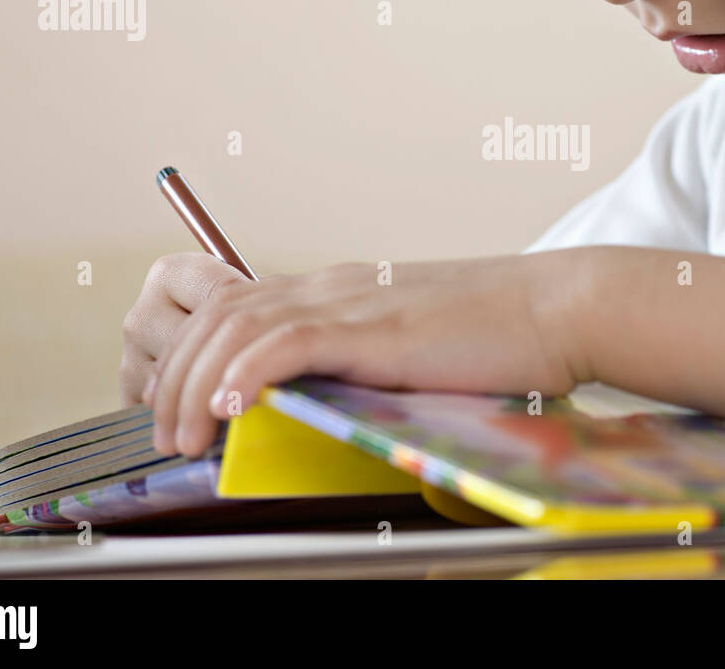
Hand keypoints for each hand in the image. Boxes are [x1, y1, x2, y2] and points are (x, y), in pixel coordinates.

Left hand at [136, 251, 590, 456]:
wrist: (557, 307)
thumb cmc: (500, 335)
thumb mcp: (413, 344)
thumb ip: (364, 362)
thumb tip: (324, 403)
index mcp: (339, 291)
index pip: (236, 306)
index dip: (192, 353)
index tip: (180, 404)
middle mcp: (333, 288)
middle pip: (219, 315)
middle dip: (176, 376)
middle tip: (167, 432)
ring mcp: (353, 303)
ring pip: (239, 328)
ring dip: (198, 385)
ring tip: (186, 436)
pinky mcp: (376, 328)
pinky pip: (289, 342)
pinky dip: (248, 371)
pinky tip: (230, 406)